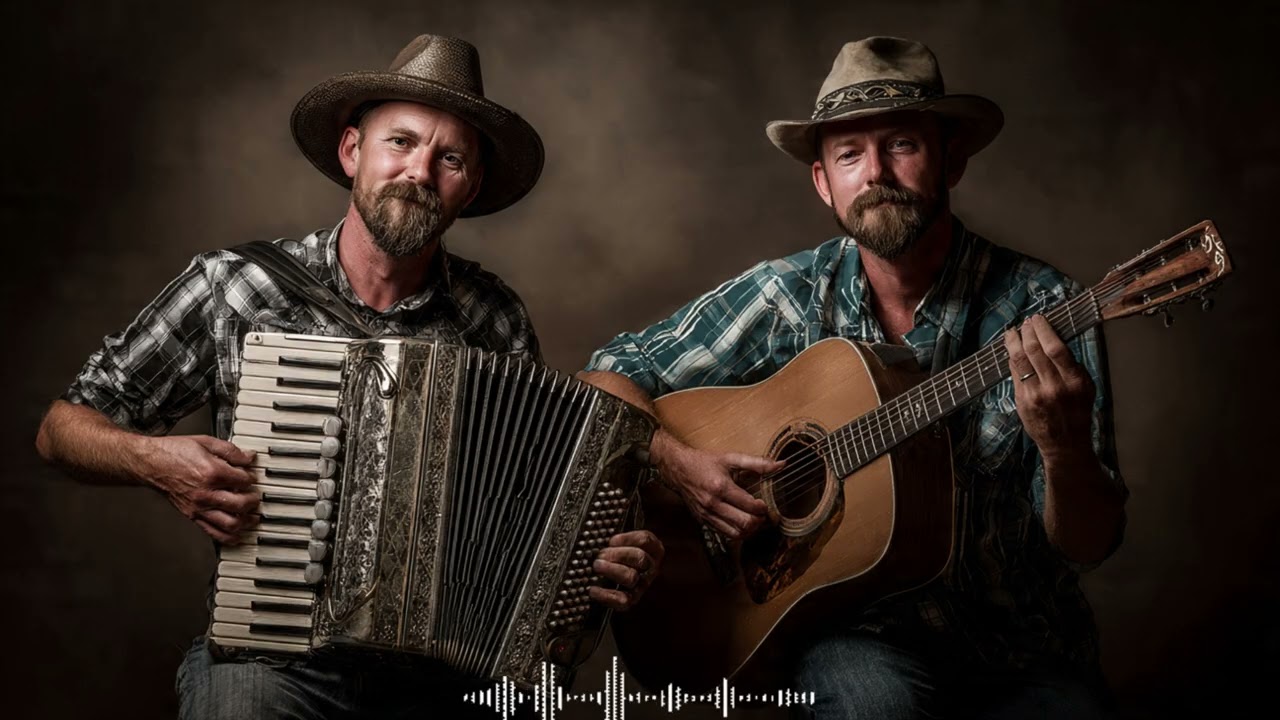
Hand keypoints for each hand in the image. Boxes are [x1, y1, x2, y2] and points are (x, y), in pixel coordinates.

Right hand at [139, 435, 259, 543]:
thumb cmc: (174, 452)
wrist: (150, 463)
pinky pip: (214, 533)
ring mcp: (199, 507)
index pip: (244, 481)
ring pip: (231, 524)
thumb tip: (249, 457)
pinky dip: (230, 537)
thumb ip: (231, 451)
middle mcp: (206, 493)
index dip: (252, 478)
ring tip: (253, 517)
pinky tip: (238, 533)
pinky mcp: (192, 516)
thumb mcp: (206, 442)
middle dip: (254, 501)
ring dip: (247, 522)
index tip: (251, 476)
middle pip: (241, 504)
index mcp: (212, 473)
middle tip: (255, 496)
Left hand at [589, 530, 663, 610]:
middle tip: (600, 554)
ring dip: (612, 570)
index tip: (611, 540)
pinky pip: (622, 600)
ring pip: (632, 578)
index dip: (627, 538)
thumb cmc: (615, 552)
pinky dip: (606, 595)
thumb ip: (618, 527)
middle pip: (640, 558)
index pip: (645, 539)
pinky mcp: (631, 600)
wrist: (609, 578)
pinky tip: (592, 589)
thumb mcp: (619, 538)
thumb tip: (613, 507)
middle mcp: (650, 567)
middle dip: (618, 555)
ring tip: (596, 566)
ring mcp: (642, 585)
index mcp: (652, 548)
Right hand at [650, 430, 780, 539]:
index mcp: (721, 487)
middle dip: (759, 521)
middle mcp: (713, 504)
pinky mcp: (703, 521)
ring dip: (749, 530)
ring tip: (754, 521)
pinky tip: (741, 523)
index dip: (762, 508)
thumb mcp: (730, 458)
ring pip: (735, 534)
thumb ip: (757, 463)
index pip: (749, 506)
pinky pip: (724, 534)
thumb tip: (781, 465)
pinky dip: (737, 532)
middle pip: (744, 523)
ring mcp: (707, 514)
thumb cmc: (704, 462)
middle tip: (763, 515)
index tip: (765, 504)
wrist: (678, 469)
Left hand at [1004, 315, 1095, 458]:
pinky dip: (1012, 358)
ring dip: (1014, 342)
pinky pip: (1014, 373)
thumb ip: (1070, 365)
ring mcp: (1036, 395)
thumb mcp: (1084, 387)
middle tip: (1025, 322)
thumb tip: (1052, 337)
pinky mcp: (1022, 401)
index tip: (1039, 319)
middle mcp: (1055, 387)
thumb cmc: (1076, 412)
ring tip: (1013, 332)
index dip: (1044, 330)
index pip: (1056, 348)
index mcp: (1075, 381)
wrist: (1066, 444)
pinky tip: (1011, 350)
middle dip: (1027, 332)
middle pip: (1035, 350)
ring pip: (1020, 360)